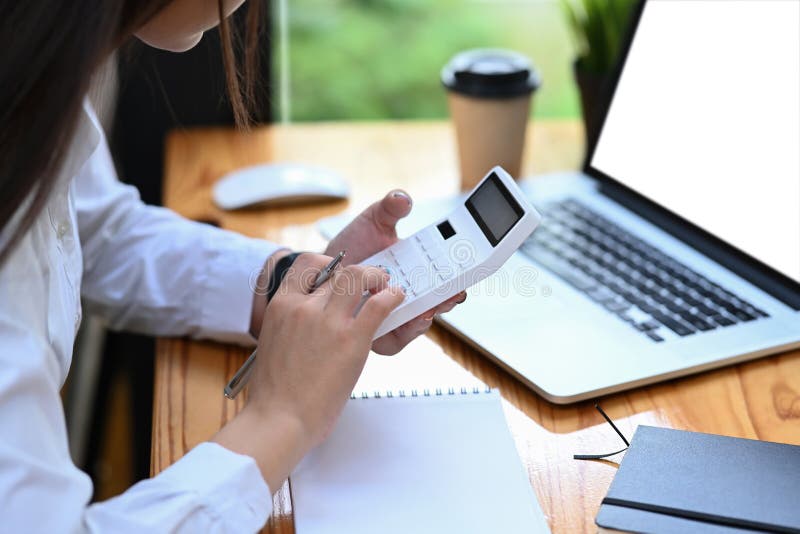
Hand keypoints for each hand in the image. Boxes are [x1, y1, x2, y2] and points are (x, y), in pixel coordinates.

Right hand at [216, 254, 404, 491]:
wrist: (278, 420)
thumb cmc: (274, 394)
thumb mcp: (273, 344)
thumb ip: (292, 326)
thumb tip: (309, 326)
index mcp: (280, 307)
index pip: (306, 263)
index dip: (328, 264)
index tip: (339, 275)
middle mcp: (303, 307)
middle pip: (338, 271)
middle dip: (358, 275)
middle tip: (371, 283)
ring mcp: (328, 321)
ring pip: (359, 276)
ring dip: (377, 277)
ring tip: (386, 286)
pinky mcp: (352, 340)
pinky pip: (379, 304)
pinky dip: (392, 297)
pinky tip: (397, 300)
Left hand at [325, 190, 466, 353]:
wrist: (320, 270)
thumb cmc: (351, 246)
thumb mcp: (372, 223)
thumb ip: (389, 210)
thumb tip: (402, 199)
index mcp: (416, 269)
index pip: (443, 278)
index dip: (456, 279)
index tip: (462, 275)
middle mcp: (409, 295)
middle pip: (436, 303)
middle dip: (446, 300)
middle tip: (451, 294)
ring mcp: (394, 315)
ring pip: (418, 324)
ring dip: (426, 318)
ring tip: (427, 310)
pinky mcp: (376, 333)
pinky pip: (395, 339)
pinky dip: (402, 332)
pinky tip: (402, 321)